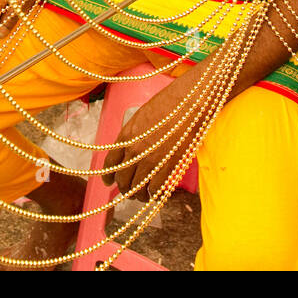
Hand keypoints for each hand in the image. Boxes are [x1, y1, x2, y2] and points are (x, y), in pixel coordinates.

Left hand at [102, 65, 209, 198]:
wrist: (189, 102)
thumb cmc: (169, 104)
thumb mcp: (142, 116)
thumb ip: (133, 136)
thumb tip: (131, 150)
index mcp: (126, 136)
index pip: (109, 163)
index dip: (108, 176)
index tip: (109, 182)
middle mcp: (134, 150)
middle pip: (122, 179)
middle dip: (124, 188)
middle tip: (129, 191)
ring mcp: (150, 160)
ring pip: (136, 188)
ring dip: (138, 195)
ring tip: (142, 196)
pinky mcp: (167, 167)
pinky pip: (154, 189)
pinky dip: (153, 195)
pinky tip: (155, 194)